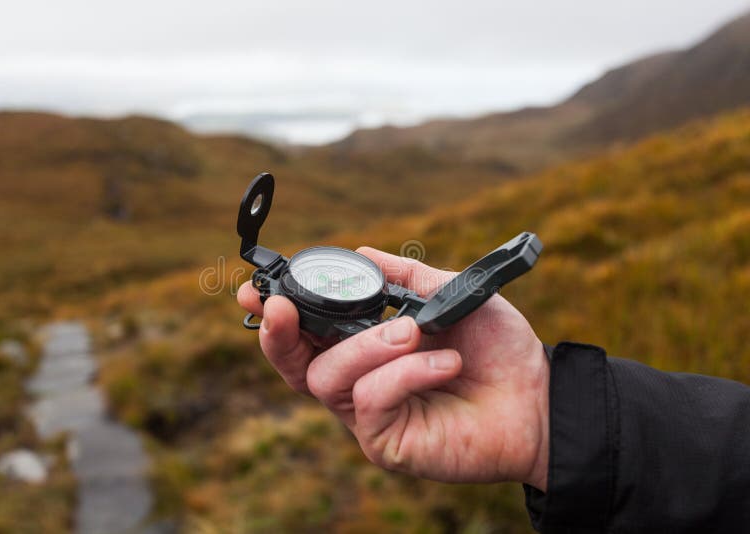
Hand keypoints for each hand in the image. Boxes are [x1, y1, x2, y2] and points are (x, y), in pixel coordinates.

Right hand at [237, 247, 548, 490]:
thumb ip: (404, 276)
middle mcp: (359, 382)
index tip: (254, 289)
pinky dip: (406, 372)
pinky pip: (372, 400)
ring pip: (328, 378)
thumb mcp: (449, 295)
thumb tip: (359, 254)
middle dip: (280, 333)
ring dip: (369, 345)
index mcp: (366, 347)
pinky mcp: (387, 444)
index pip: (306, 333)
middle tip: (281, 306)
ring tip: (414, 331)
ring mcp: (370, 416)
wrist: (537, 394)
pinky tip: (445, 363)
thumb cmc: (494, 348)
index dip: (276, 312)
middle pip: (294, 364)